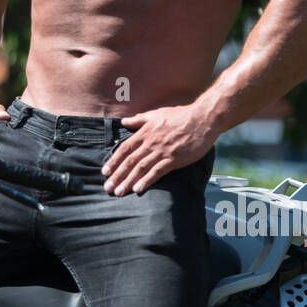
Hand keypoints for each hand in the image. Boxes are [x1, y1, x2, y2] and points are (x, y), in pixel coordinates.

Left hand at [102, 104, 216, 195]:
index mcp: (145, 132)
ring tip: (119, 192)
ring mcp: (162, 151)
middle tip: (107, 187)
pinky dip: (146, 180)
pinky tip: (138, 189)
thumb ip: (139, 120)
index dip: (114, 161)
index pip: (124, 149)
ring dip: (128, 181)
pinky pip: (157, 171)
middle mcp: (150, 142)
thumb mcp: (156, 114)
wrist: (202, 119)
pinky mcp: (174, 159)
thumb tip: (124, 121)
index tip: (104, 172)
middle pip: (130, 161)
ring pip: (141, 168)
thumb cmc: (180, 116)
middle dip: (117, 175)